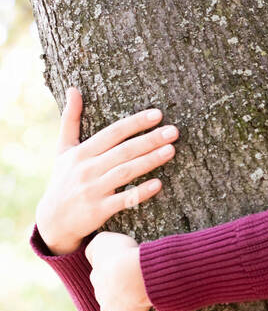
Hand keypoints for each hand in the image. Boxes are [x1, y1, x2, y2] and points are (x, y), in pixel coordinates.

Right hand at [35, 86, 178, 255]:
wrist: (53, 221)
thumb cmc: (62, 180)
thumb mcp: (63, 149)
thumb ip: (70, 120)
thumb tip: (73, 89)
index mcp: (81, 152)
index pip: (113, 133)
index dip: (135, 123)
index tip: (157, 114)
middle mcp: (87, 168)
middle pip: (123, 151)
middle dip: (149, 139)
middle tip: (173, 131)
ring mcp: (93, 190)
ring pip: (125, 172)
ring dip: (149, 161)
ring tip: (171, 150)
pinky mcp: (99, 210)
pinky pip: (124, 200)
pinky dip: (140, 192)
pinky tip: (158, 184)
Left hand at [84, 232, 150, 310]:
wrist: (132, 274)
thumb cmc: (121, 254)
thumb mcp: (103, 241)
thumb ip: (95, 247)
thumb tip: (91, 254)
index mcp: (96, 276)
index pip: (100, 276)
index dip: (112, 274)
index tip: (123, 271)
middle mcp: (100, 295)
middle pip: (105, 296)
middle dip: (115, 294)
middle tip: (131, 288)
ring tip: (133, 308)